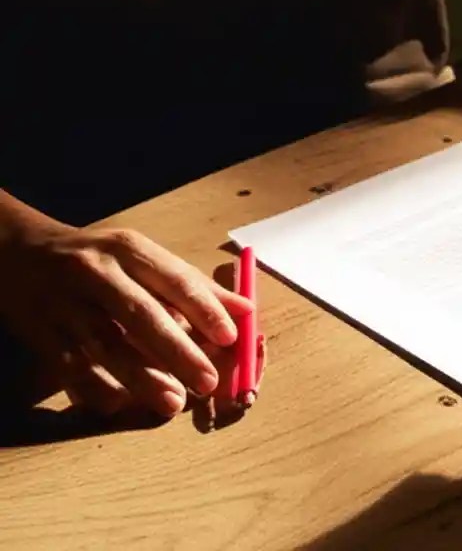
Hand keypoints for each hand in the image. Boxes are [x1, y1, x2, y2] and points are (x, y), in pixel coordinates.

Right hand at [0, 217, 249, 417]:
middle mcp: (96, 272)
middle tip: (207, 381)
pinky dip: (94, 386)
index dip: (204, 309)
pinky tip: (119, 404)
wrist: (17, 251)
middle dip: (177, 351)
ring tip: (172, 402)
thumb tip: (245, 309)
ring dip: (141, 377)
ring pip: (105, 344)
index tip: (230, 337)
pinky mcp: (39, 330)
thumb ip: (190, 284)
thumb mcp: (139, 256)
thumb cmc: (96, 258)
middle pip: (141, 315)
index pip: (173, 279)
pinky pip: (68, 364)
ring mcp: (64, 302)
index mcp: (129, 249)